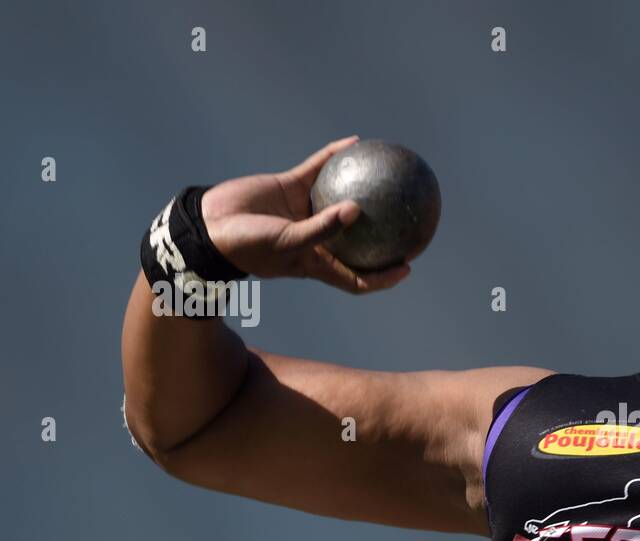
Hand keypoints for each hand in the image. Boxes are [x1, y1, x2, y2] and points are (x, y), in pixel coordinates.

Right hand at [200, 136, 410, 293]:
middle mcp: (315, 238)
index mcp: (317, 262)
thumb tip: (358, 211)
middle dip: (380, 234)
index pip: (356, 277)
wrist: (210, 225)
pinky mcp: (290, 186)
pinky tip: (355, 142)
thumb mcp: (289, 243)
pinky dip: (334, 156)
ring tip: (388, 174)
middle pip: (356, 239)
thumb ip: (323, 229)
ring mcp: (304, 211)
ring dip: (363, 187)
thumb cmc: (248, 244)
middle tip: (409, 221)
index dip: (382, 277)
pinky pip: (319, 168)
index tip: (407, 267)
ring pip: (341, 198)